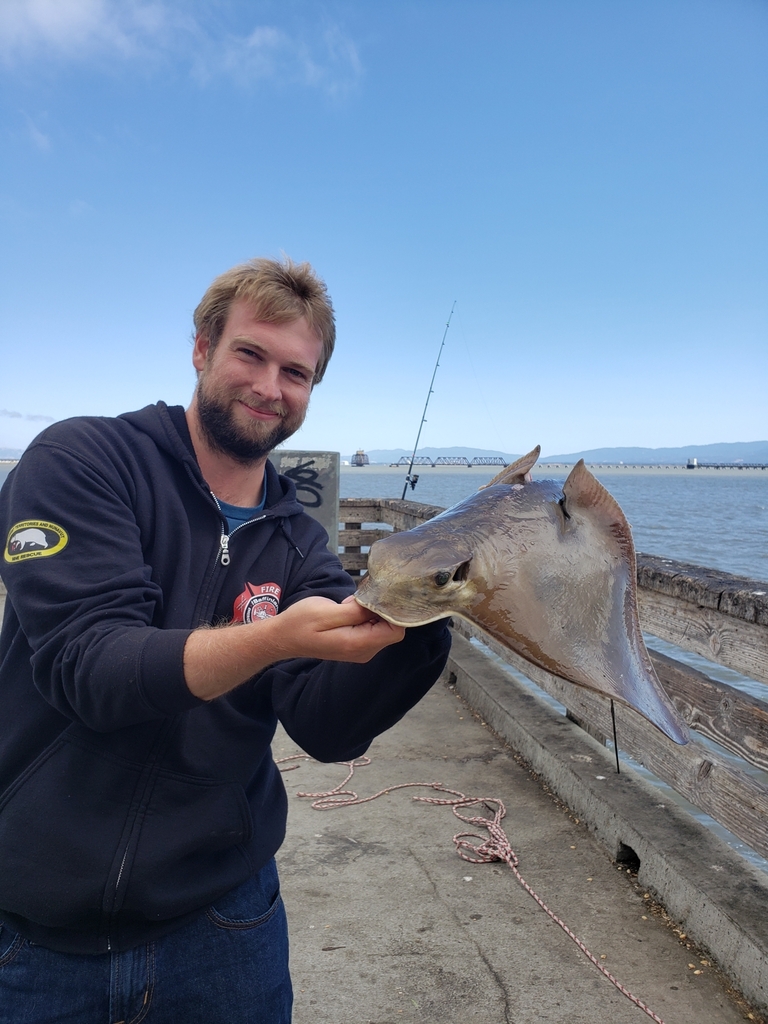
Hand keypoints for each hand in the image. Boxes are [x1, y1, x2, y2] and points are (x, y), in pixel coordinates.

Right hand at [270, 594, 404, 662]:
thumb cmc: (301, 622)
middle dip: (380, 610)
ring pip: (382, 629)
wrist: (283, 638)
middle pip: (391, 630)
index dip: (392, 612)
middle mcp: (364, 652)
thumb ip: (356, 611)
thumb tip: (380, 605)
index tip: (377, 596)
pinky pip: (372, 630)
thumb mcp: (326, 611)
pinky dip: (365, 618)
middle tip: (356, 600)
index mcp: (357, 644)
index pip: (395, 631)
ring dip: (370, 613)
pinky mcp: (356, 646)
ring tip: (347, 605)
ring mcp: (361, 651)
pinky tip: (347, 611)